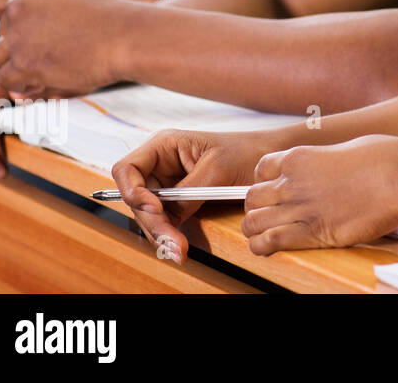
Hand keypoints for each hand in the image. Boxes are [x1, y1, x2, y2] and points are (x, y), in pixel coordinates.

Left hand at [0, 0, 129, 96]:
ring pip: (0, 57)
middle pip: (2, 33)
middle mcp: (19, 7)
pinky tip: (41, 82)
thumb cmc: (110, 16)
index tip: (28, 27)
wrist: (127, 37)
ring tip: (47, 68)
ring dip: (21, 64)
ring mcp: (19, 36)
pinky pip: (6, 79)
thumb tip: (21, 11)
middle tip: (51, 51)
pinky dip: (22, 84)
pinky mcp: (24, 64)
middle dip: (21, 43)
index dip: (7, 17)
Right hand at [111, 127, 284, 262]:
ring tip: (179, 250)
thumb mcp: (218, 168)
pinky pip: (165, 220)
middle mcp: (160, 164)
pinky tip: (180, 247)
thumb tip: (168, 214)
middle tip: (172, 242)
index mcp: (164, 146)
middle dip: (153, 221)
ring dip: (161, 233)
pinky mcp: (178, 201)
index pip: (127, 170)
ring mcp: (168, 184)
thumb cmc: (247, 151)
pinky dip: (170, 234)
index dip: (133, 191)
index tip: (155, 207)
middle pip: (136, 198)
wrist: (270, 158)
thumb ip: (189, 191)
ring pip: (149, 214)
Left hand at [243, 135, 397, 254]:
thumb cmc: (381, 158)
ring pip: (252, 222)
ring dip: (256, 228)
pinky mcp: (312, 232)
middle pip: (251, 198)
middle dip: (257, 207)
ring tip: (266, 232)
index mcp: (299, 157)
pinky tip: (268, 246)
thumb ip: (324, 160)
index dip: (263, 181)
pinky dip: (262, 246)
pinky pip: (269, 242)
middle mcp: (292, 182)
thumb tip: (326, 168)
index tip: (274, 188)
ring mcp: (299, 208)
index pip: (260, 169)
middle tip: (269, 214)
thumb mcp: (345, 147)